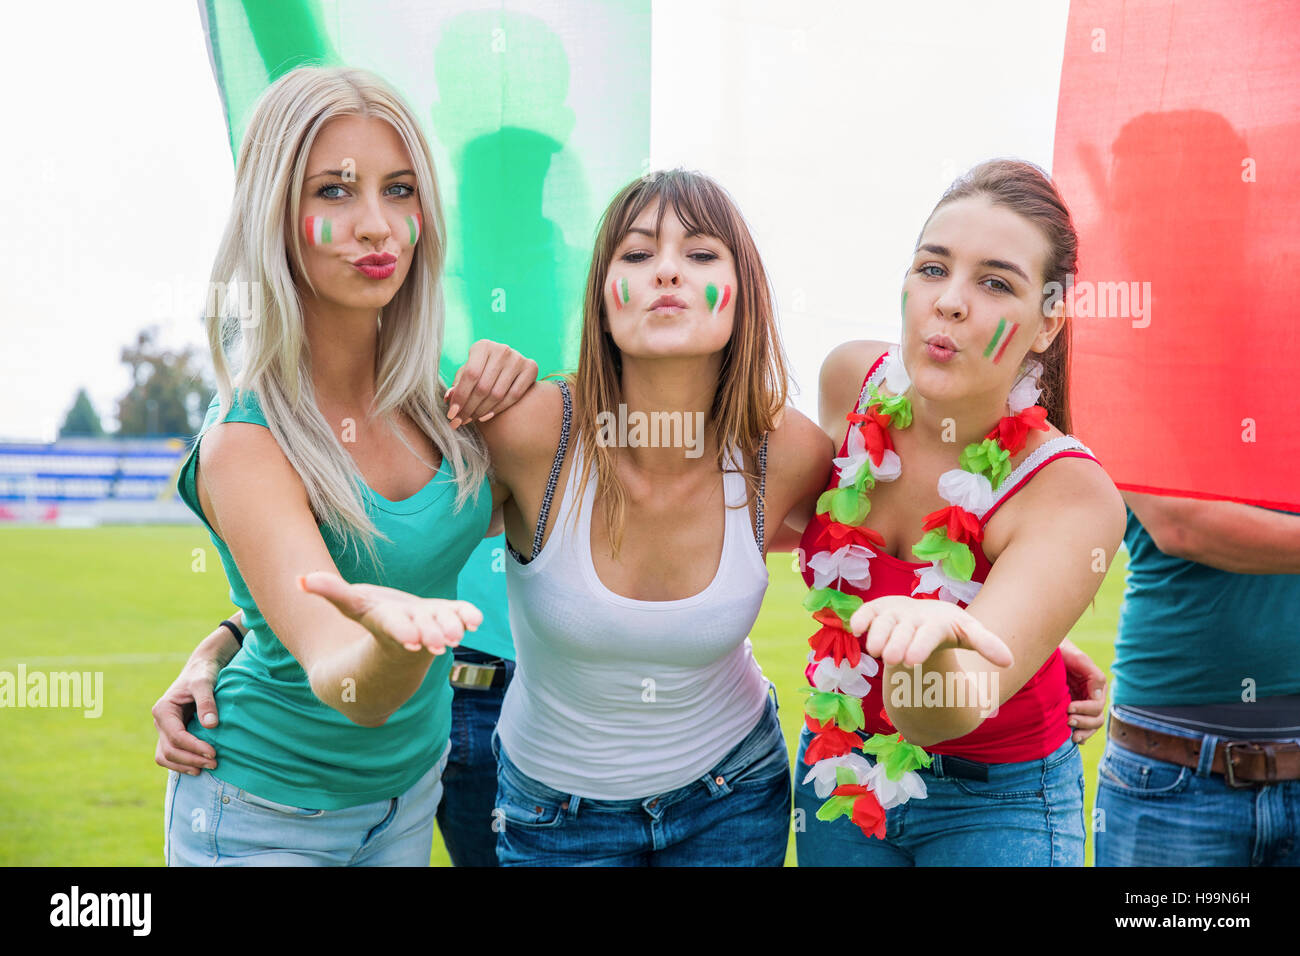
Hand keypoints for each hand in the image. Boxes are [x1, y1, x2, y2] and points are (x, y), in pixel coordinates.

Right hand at [152, 629, 229, 774]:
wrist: (201, 669)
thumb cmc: (202, 673)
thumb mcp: (204, 683)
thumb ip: (207, 702)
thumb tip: (211, 725)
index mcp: (163, 710)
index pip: (176, 736)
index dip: (193, 747)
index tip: (212, 753)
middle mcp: (160, 722)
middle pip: (170, 750)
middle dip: (191, 759)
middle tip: (214, 763)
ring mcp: (165, 730)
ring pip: (166, 756)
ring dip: (185, 765)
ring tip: (206, 768)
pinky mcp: (173, 734)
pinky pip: (172, 754)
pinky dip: (183, 763)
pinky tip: (198, 767)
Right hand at [299, 571, 481, 654]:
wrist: (399, 633)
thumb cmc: (372, 616)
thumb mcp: (351, 604)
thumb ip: (329, 591)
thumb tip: (300, 580)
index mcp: (386, 622)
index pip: (392, 627)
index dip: (401, 632)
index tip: (412, 642)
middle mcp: (411, 625)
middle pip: (421, 628)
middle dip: (430, 633)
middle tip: (442, 642)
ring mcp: (432, 622)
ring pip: (444, 625)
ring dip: (452, 627)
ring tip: (460, 633)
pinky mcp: (449, 615)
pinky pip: (462, 616)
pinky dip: (469, 616)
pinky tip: (476, 619)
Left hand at [444, 339, 537, 428]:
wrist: (508, 365)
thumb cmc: (483, 370)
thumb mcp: (468, 372)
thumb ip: (458, 385)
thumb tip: (448, 398)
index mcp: (483, 346)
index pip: (470, 374)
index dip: (460, 396)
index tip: (451, 414)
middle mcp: (502, 349)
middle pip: (483, 387)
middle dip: (469, 408)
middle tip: (460, 421)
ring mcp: (518, 358)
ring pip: (497, 394)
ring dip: (482, 411)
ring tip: (471, 419)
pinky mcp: (531, 368)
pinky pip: (514, 396)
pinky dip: (498, 409)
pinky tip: (486, 416)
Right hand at [849, 596, 1013, 668]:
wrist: (929, 615)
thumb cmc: (950, 630)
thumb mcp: (969, 634)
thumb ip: (987, 644)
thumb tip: (1009, 660)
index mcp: (939, 621)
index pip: (930, 633)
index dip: (920, 646)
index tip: (911, 663)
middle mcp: (915, 615)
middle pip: (904, 630)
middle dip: (897, 644)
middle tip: (893, 661)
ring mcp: (895, 612)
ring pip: (883, 621)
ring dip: (877, 635)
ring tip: (876, 652)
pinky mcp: (878, 611)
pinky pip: (867, 612)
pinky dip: (861, 619)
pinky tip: (857, 630)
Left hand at [1059, 637, 1106, 743]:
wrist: (1043, 650)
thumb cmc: (1062, 652)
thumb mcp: (1077, 658)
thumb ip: (1092, 674)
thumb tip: (1097, 696)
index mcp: (1095, 685)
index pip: (1097, 704)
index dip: (1085, 709)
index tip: (1069, 708)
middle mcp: (1091, 696)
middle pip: (1097, 718)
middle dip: (1084, 722)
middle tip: (1068, 721)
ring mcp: (1083, 704)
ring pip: (1092, 725)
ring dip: (1084, 732)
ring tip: (1072, 736)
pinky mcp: (1073, 709)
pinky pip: (1082, 727)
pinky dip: (1081, 735)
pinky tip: (1073, 739)